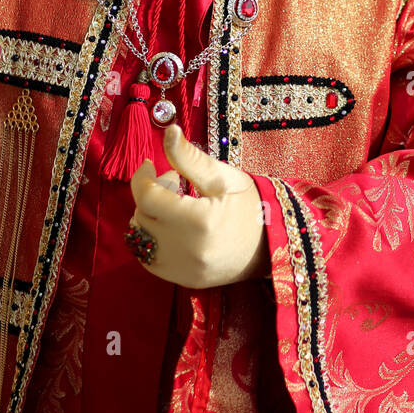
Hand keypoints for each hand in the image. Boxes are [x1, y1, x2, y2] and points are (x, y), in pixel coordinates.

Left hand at [128, 124, 267, 288]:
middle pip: (141, 217)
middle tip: (175, 184)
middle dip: (150, 196)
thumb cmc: (250, 204)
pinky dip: (152, 241)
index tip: (150, 165)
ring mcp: (185, 270)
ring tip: (174, 207)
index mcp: (199, 220)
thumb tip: (168, 131)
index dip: (142, 177)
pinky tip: (171, 227)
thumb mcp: (222, 176)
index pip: (147, 197)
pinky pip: (149, 260)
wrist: (273, 244)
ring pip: (140, 241)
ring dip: (148, 219)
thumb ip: (190, 157)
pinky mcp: (184, 281)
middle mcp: (187, 250)